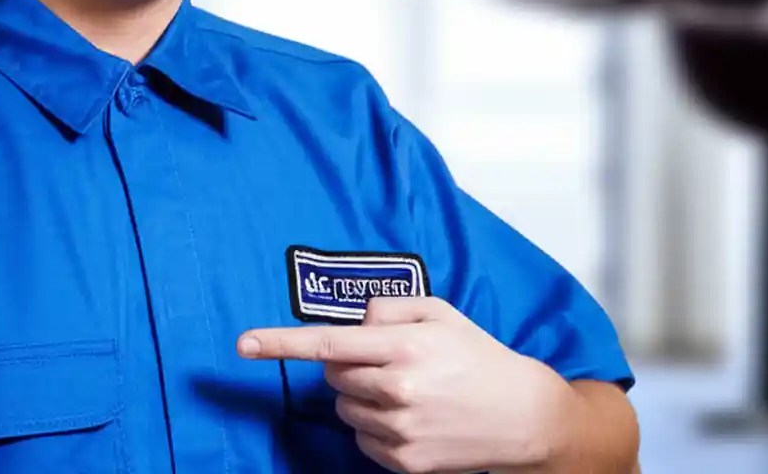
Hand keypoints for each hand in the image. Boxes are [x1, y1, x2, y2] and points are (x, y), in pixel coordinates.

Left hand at [238, 297, 580, 473]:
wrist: (523, 417)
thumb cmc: (478, 358)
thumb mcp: (440, 314)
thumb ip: (388, 309)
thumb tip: (352, 322)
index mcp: (404, 348)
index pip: (328, 343)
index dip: (280, 343)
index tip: (244, 343)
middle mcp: (397, 390)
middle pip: (333, 374)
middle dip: (348, 364)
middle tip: (388, 362)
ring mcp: (399, 430)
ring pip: (344, 407)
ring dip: (360, 396)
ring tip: (406, 391)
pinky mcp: (403, 461)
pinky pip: (361, 438)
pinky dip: (375, 425)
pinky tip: (411, 417)